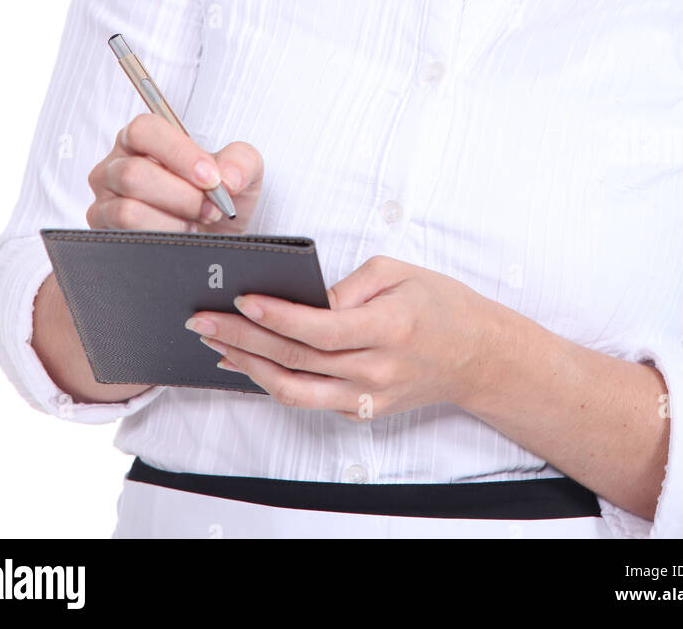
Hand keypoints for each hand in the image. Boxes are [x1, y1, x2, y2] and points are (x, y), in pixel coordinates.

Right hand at [87, 113, 263, 233]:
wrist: (214, 238)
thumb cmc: (218, 198)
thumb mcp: (240, 172)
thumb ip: (241, 162)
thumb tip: (228, 177)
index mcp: (141, 139)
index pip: (145, 130)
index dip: (178, 153)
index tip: (211, 178)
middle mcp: (115, 167)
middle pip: (134, 174)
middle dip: (183, 197)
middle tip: (212, 209)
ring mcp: (105, 203)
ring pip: (128, 211)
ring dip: (172, 222)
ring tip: (196, 225)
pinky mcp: (104, 235)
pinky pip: (126, 239)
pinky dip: (161, 240)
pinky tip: (180, 237)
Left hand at [185, 256, 504, 417]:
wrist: (478, 355)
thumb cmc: (440, 304)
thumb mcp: (399, 272)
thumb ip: (349, 284)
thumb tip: (303, 297)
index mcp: (388, 328)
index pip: (319, 327)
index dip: (276, 316)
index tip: (242, 298)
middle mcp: (375, 370)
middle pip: (296, 360)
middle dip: (243, 338)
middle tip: (204, 319)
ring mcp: (368, 397)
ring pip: (294, 390)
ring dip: (249, 366)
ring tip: (216, 342)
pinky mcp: (362, 411)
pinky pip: (309, 399)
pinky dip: (274, 381)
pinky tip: (249, 362)